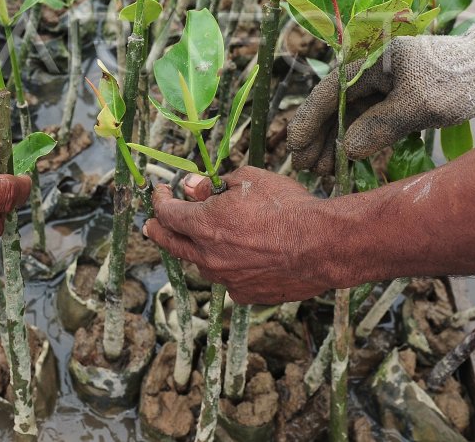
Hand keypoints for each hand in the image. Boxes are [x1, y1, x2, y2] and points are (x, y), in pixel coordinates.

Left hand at [143, 167, 340, 303]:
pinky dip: (229, 267)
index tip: (161, 191)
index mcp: (203, 225)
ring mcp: (226, 279)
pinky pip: (229, 280)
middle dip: (158, 230)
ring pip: (201, 263)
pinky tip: (242, 257)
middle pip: (171, 244)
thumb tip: (192, 186)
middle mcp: (208, 256)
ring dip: (198, 248)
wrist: (323, 244)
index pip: (167, 213)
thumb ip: (213, 185)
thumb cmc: (287, 206)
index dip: (160, 200)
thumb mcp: (248, 179)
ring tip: (205, 237)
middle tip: (151, 224)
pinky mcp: (246, 294)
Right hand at [288, 22, 474, 174]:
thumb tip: (349, 149)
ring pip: (351, 116)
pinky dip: (358, 140)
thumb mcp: (420, 105)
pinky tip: (349, 160)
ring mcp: (385, 85)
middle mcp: (372, 72)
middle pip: (335, 106)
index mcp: (371, 63)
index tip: (294, 148)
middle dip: (320, 138)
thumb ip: (382, 126)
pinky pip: (369, 120)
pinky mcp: (398, 98)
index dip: (308, 122)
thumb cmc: (458, 80)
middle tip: (307, 170)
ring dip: (337, 142)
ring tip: (325, 171)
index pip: (328, 93)